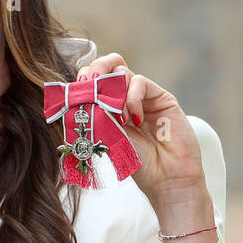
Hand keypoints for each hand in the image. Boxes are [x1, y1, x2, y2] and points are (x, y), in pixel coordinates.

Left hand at [77, 52, 204, 202]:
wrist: (165, 176)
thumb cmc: (135, 160)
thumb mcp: (106, 135)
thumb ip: (95, 114)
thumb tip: (78, 95)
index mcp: (109, 104)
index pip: (93, 78)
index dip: (84, 79)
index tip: (77, 92)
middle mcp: (125, 96)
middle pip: (107, 65)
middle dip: (96, 70)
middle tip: (90, 85)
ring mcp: (143, 95)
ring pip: (122, 71)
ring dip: (114, 92)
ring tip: (118, 119)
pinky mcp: (161, 97)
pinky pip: (140, 82)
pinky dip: (132, 98)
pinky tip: (135, 120)